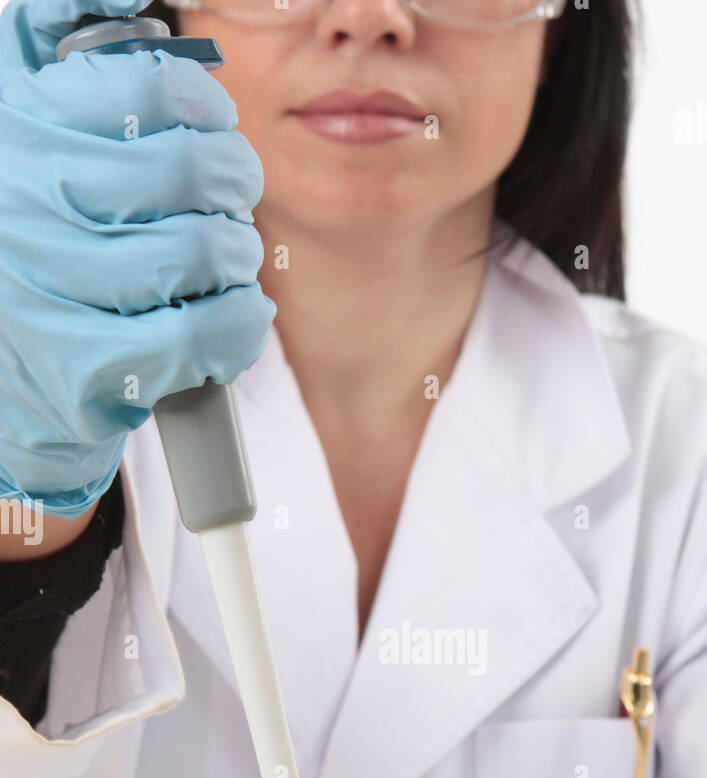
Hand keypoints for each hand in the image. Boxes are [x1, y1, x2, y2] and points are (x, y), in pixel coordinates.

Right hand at [0, 0, 275, 517]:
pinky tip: (233, 314)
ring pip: (198, 252)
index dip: (204, 108)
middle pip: (187, 171)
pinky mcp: (85, 364)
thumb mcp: (25, 111)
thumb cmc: (35, 231)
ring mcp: (53, 286)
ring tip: (224, 262)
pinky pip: (197, 333)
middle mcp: (28, 200)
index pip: (148, 86)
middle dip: (233, 184)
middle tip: (228, 200)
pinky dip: (236, 324)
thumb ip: (65, 32)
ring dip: (235, 258)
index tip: (207, 127)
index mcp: (23, 126)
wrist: (10, 368)